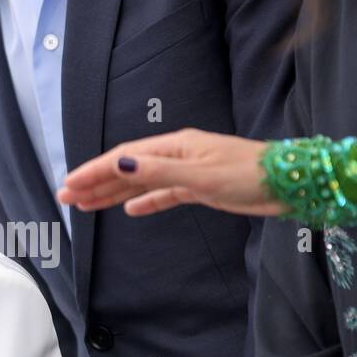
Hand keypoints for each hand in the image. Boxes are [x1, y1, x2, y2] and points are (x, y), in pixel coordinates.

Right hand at [57, 128, 285, 217]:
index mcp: (174, 146)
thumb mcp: (200, 175)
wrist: (289, 183)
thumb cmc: (248, 174)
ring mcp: (188, 171)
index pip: (123, 158)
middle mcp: (177, 155)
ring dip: (114, 193)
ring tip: (87, 205)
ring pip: (142, 182)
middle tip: (67, 197)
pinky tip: (129, 209)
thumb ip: (158, 172)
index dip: (94, 171)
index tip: (70, 185)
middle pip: (128, 168)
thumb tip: (119, 165)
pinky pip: (164, 194)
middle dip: (96, 182)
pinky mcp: (200, 188)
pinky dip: (145, 201)